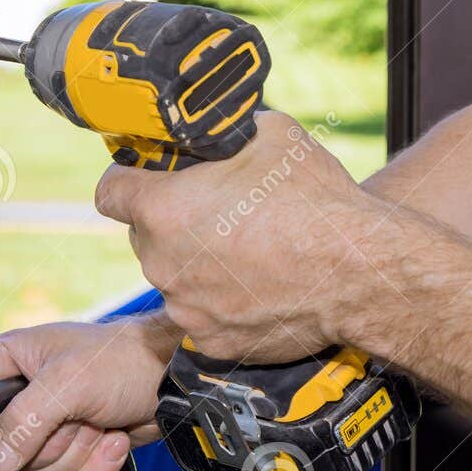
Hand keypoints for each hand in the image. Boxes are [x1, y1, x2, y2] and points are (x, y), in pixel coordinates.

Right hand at [0, 315, 176, 470]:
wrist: (171, 382)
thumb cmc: (123, 359)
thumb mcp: (67, 382)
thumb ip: (24, 421)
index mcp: (13, 362)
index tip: (26, 430)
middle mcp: (27, 395)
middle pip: (8, 451)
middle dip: (51, 443)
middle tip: (77, 417)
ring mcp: (51, 425)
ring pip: (40, 470)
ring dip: (78, 452)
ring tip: (98, 420)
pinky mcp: (75, 447)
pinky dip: (96, 463)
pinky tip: (112, 435)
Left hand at [94, 111, 381, 363]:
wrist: (361, 273)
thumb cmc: (315, 200)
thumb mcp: (269, 133)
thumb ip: (223, 133)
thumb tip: (215, 129)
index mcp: (163, 207)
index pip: (109, 191)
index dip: (130, 180)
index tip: (152, 179)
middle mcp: (162, 261)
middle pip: (144, 234)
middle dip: (170, 220)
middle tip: (217, 210)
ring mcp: (185, 306)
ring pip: (173, 275)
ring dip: (196, 261)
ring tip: (247, 248)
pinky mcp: (211, 341)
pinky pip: (201, 313)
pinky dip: (220, 300)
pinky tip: (258, 283)